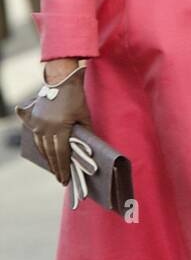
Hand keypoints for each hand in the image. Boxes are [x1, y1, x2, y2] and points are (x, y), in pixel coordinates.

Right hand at [16, 66, 91, 184]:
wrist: (61, 79)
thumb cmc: (76, 97)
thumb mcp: (85, 116)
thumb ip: (86, 134)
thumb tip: (89, 150)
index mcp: (60, 128)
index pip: (61, 154)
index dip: (63, 168)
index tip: (65, 180)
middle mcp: (45, 127)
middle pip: (50, 153)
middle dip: (56, 168)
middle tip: (60, 179)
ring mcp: (37, 122)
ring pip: (41, 146)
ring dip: (47, 159)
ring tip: (53, 169)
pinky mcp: (33, 117)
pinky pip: (35, 136)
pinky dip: (40, 147)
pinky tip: (44, 154)